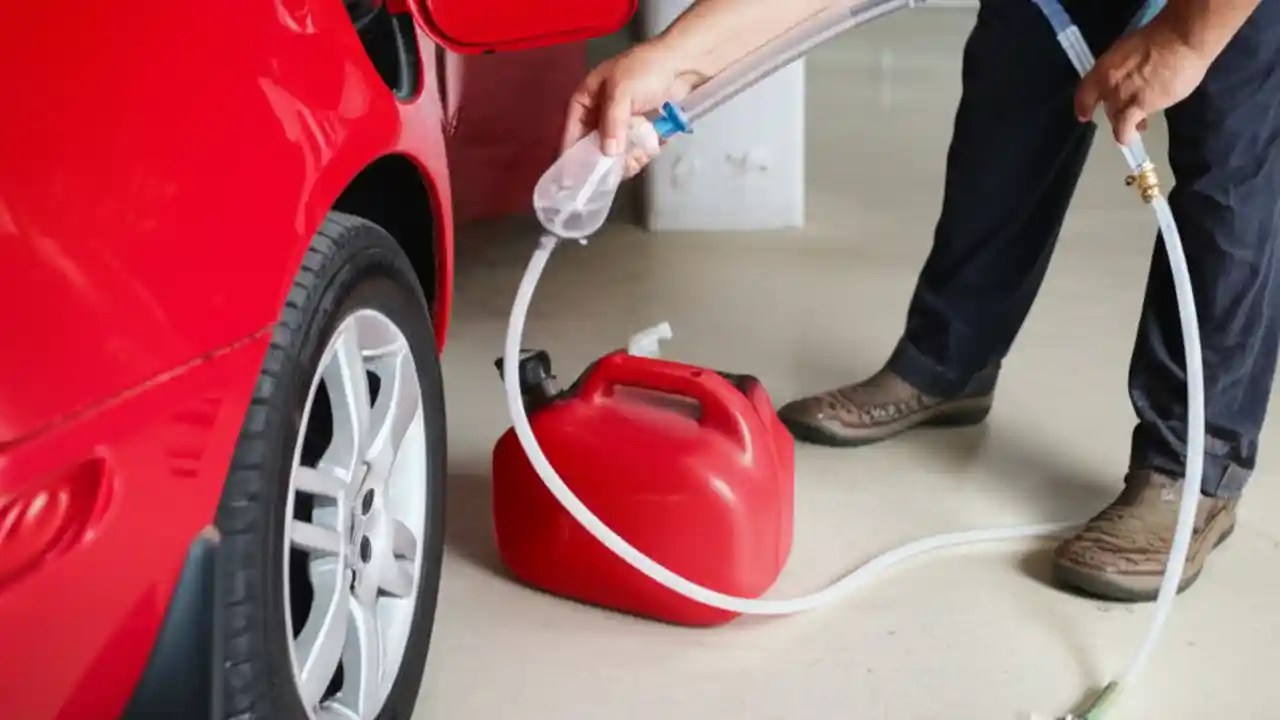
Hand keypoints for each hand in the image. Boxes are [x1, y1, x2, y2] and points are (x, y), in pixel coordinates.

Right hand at [562, 41, 702, 177]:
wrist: (684, 63)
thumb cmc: (647, 70)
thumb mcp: (622, 91)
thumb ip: (612, 122)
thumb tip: (608, 153)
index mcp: (590, 94)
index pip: (574, 124)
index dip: (572, 146)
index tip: (573, 168)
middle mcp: (603, 109)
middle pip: (594, 141)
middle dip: (603, 156)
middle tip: (611, 170)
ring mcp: (624, 120)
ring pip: (616, 149)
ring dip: (625, 157)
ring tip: (637, 159)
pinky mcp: (642, 128)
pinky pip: (635, 148)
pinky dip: (640, 153)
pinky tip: (647, 153)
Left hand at [1074, 20, 1212, 145]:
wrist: (1184, 38)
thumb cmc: (1166, 35)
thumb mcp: (1133, 48)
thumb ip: (1127, 67)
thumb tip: (1131, 77)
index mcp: (1105, 66)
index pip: (1085, 92)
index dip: (1084, 106)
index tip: (1086, 115)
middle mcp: (1107, 83)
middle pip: (1105, 106)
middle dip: (1117, 111)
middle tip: (1132, 112)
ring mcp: (1120, 96)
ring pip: (1115, 119)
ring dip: (1124, 125)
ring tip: (1139, 126)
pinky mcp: (1138, 107)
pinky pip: (1124, 129)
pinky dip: (1125, 135)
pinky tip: (1132, 137)